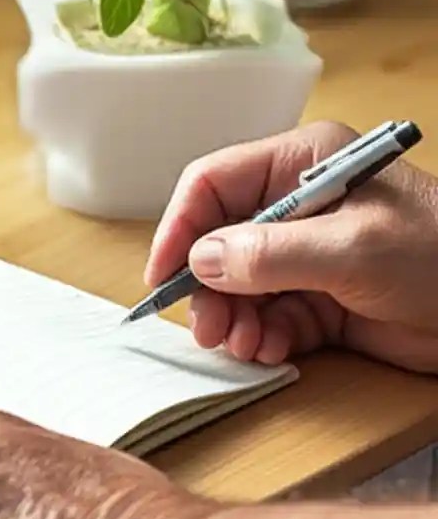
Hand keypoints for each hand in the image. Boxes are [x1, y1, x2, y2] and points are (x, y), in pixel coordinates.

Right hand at [146, 120, 437, 372]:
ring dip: (231, 319)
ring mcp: (306, 255)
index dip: (180, 227)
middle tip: (207, 329)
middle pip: (217, 242)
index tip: (164, 276)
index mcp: (302, 166)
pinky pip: (267, 317)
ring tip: (241, 346)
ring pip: (236, 286)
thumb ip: (271, 254)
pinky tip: (269, 352)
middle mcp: (296, 206)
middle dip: (207, 288)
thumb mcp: (355, 250)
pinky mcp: (320, 299)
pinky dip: (260, 338)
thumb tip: (201, 262)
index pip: (213, 184)